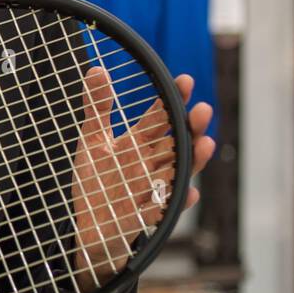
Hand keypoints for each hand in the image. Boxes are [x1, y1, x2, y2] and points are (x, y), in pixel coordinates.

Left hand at [70, 70, 215, 286]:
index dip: (173, 99)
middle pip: (177, 142)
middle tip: (202, 110)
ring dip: (194, 160)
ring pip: (180, 172)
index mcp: (139, 143)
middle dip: (191, 127)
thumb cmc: (95, 181)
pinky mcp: (148, 213)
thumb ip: (96, 107)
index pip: (161, 116)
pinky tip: (188, 193)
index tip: (184, 80)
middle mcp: (151, 162)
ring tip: (205, 144)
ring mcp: (153, 188)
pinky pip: (167, 208)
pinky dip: (179, 200)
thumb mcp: (92, 140)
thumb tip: (96, 69)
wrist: (88, 224)